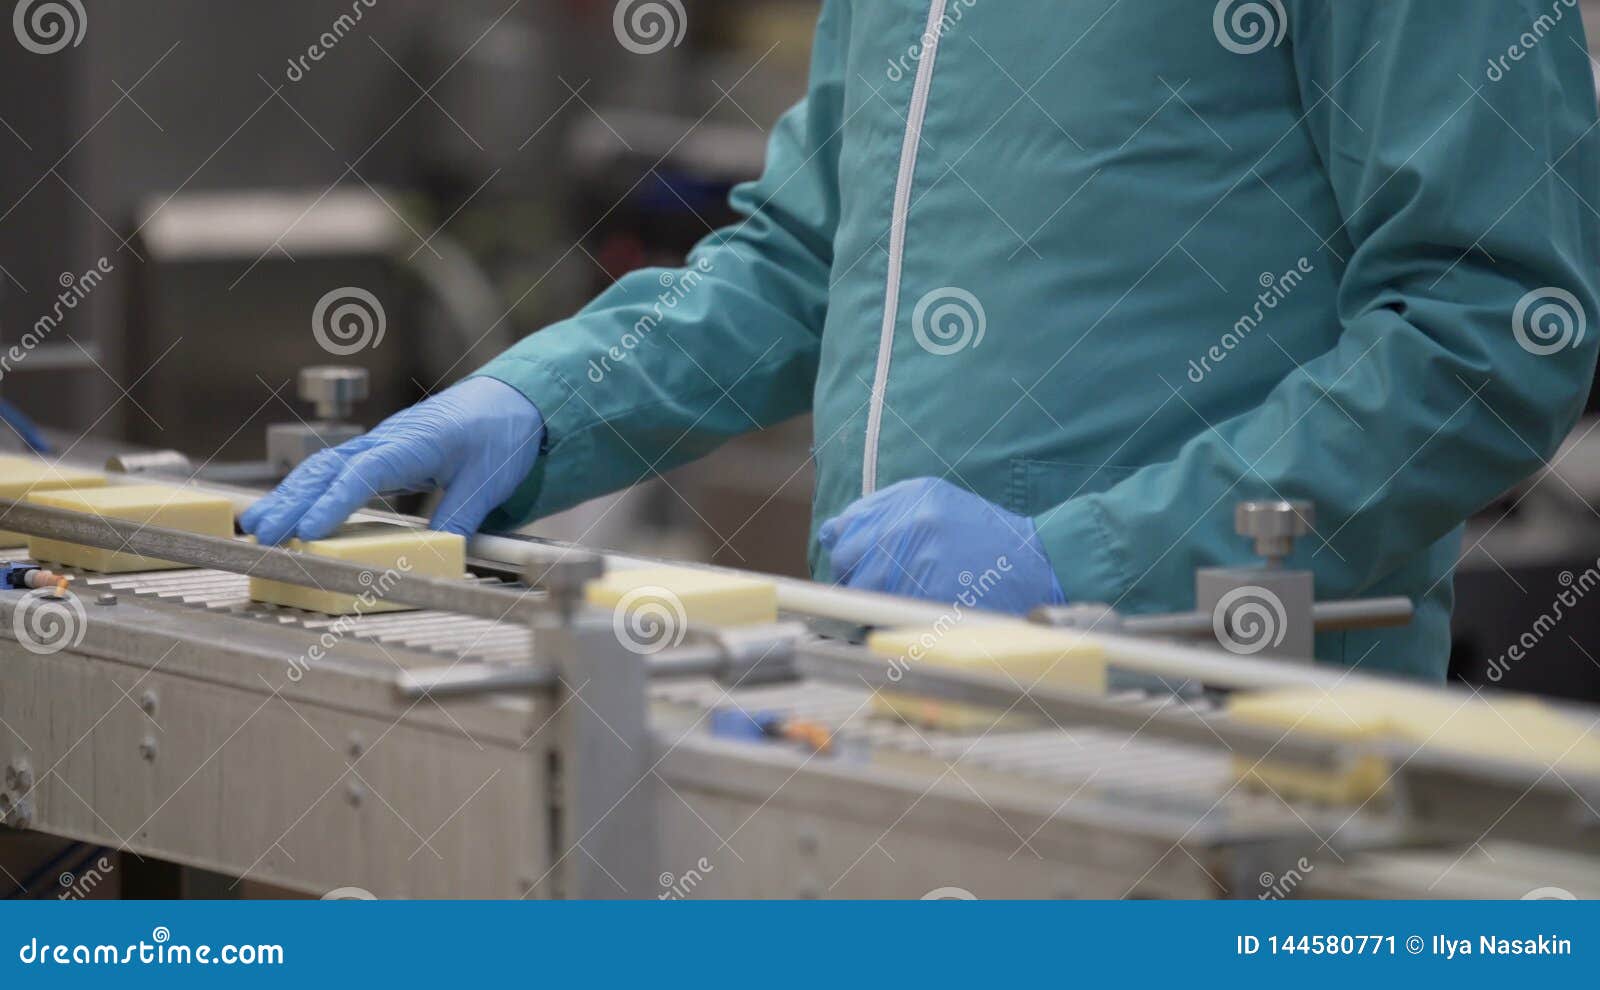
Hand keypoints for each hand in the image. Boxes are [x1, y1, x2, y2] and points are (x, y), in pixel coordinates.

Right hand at [240, 376, 543, 542]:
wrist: (507, 400)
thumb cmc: (498, 433)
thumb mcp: (490, 479)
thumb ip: (461, 515)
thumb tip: (439, 553)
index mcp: (415, 441)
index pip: (364, 471)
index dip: (334, 502)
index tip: (310, 530)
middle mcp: (387, 440)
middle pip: (330, 469)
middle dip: (293, 502)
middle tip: (262, 534)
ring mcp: (378, 444)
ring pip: (323, 468)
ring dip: (289, 495)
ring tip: (257, 525)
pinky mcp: (377, 454)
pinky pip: (333, 470)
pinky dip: (305, 489)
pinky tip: (284, 509)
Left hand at [818, 477, 1065, 613]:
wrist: (1040, 561)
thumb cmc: (987, 539)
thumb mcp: (937, 506)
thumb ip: (884, 513)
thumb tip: (831, 534)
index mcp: (912, 497)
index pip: (847, 529)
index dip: (845, 556)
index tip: (850, 571)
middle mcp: (913, 521)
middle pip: (850, 559)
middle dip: (851, 581)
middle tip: (867, 596)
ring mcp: (922, 556)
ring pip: (865, 589)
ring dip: (869, 605)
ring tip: (894, 608)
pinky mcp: (931, 591)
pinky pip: (889, 612)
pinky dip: (891, 621)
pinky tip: (912, 618)